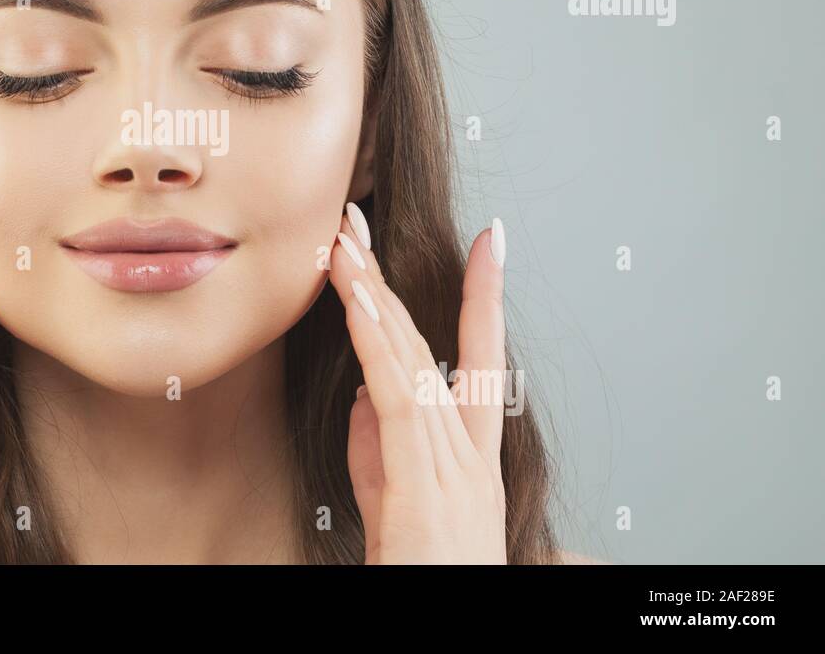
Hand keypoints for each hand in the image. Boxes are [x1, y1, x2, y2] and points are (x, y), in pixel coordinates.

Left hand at [330, 204, 507, 563]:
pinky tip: (355, 302)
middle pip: (427, 340)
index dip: (486, 294)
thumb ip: (379, 442)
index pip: (482, 353)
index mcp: (471, 449)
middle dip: (389, 275)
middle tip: (357, 221)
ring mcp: (450, 460)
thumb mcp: (394, 498)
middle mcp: (467, 445)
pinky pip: (395, 394)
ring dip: (370, 292)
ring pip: (406, 355)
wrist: (445, 615)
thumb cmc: (425, 568)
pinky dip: (375, 342)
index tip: (489, 238)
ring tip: (346, 242)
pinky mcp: (420, 478)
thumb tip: (362, 393)